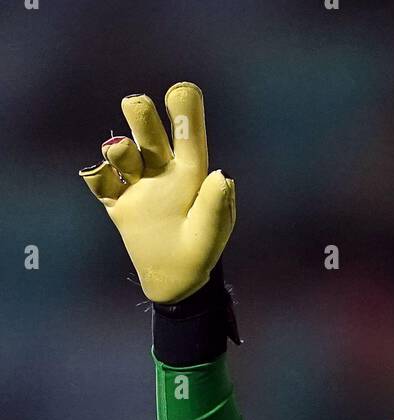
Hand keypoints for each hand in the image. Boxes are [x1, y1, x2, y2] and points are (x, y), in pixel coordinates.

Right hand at [79, 81, 234, 303]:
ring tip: (120, 156)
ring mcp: (137, 185)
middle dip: (141, 115)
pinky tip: (101, 177)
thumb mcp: (212, 233)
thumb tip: (222, 174)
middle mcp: (161, 171)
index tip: (180, 92)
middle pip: (147, 131)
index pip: (188, 135)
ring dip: (118, 148)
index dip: (185, 111)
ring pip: (121, 150)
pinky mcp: (117, 203)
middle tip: (136, 106)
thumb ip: (218, 205)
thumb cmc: (200, 252)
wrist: (175, 280)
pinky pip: (99, 180)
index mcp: (189, 173)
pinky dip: (96, 174)